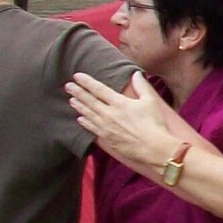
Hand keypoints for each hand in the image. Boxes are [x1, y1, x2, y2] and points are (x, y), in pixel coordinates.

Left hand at [67, 70, 190, 171]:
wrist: (153, 148)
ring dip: (79, 106)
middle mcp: (109, 114)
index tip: (77, 76)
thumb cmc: (154, 124)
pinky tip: (80, 119)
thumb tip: (136, 74)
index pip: (99, 89)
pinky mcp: (107, 138)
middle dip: (78, 92)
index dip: (87, 82)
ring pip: (88, 114)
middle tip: (68, 86)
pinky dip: (85, 123)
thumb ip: (142, 86)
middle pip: (89, 101)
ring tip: (71, 100)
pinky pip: (92, 128)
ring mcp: (106, 127)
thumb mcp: (150, 101)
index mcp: (119, 103)